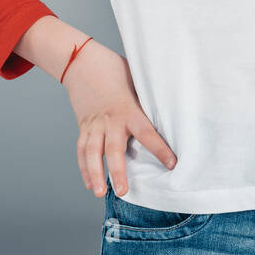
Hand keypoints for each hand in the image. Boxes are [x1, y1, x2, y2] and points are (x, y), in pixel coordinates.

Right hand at [62, 41, 176, 197]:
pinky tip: (90, 183)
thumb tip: (172, 107)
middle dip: (118, 171)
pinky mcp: (83, 126)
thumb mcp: (137, 80)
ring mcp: (94, 124)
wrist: (81, 62)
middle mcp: (110, 120)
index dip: (160, 149)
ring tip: (100, 192)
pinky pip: (82, 149)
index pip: (147, 133)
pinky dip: (84, 168)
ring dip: (95, 174)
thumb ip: (148, 98)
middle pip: (113, 149)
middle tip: (124, 191)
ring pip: (92, 153)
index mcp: (128, 109)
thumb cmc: (114, 69)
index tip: (173, 164)